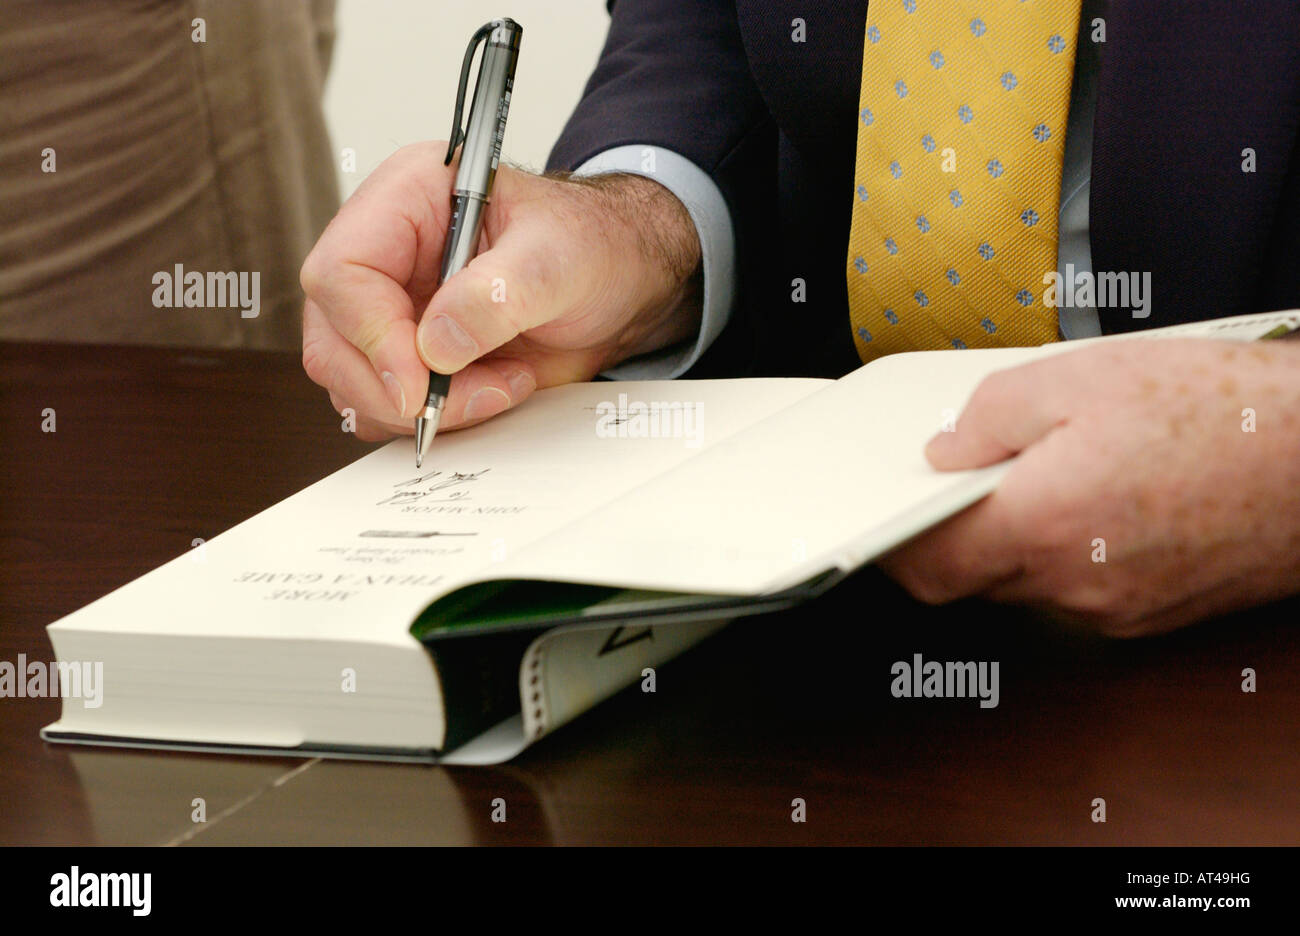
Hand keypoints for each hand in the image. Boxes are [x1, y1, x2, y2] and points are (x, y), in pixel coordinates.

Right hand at [300, 142, 701, 439]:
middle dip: (395, 386)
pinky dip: (431, 420)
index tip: (420, 383)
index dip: (372, 335)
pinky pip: (383, 404)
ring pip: (350, 379)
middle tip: (471, 399)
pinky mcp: (406, 353)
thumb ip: (498, 295)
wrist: (622, 283)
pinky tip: (489, 395)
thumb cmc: (593, 246)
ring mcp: (390, 306)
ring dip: (420, 407)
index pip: (342, 270)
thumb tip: (434, 346)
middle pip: (332, 335)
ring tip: (500, 386)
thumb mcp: (559, 259)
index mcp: (409, 198)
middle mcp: (386, 252)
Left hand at [878, 339, 1299, 636]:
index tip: (883, 513)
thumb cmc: (1230, 412)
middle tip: (968, 469)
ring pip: (1026, 582)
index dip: (893, 539)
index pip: (928, 562)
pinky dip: (1064, 549)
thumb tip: (947, 452)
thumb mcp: (1082, 377)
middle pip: (973, 574)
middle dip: (955, 528)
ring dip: (1014, 536)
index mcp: (1046, 524)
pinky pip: (1077, 589)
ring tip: (1051, 468)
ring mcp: (1118, 610)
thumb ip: (989, 416)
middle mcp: (1077, 585)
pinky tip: (1097, 496)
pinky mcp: (1153, 615)